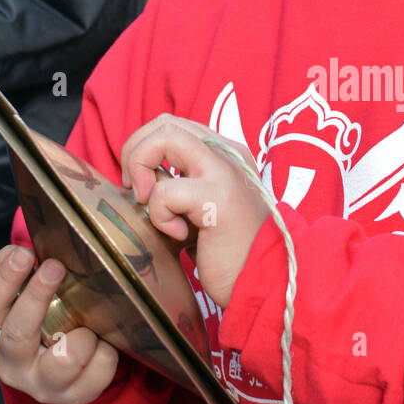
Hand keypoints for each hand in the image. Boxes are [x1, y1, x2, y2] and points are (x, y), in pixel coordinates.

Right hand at [0, 246, 118, 403]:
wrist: (56, 373)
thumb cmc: (35, 323)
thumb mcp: (15, 299)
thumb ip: (10, 270)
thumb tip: (21, 249)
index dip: (4, 281)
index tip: (25, 254)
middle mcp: (11, 367)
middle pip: (18, 334)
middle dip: (38, 296)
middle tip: (55, 266)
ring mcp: (43, 386)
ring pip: (66, 359)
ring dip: (82, 333)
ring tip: (87, 323)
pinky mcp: (75, 397)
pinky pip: (100, 369)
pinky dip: (106, 350)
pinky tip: (102, 341)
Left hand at [120, 115, 269, 307]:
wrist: (268, 280)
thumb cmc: (232, 252)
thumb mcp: (204, 207)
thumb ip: (181, 184)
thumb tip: (141, 177)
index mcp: (225, 153)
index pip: (173, 125)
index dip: (145, 148)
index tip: (140, 185)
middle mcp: (227, 153)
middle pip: (165, 123)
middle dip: (135, 153)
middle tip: (136, 192)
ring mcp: (224, 171)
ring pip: (165, 137)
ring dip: (141, 169)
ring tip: (151, 206)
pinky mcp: (218, 198)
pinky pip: (165, 191)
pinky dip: (159, 214)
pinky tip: (179, 235)